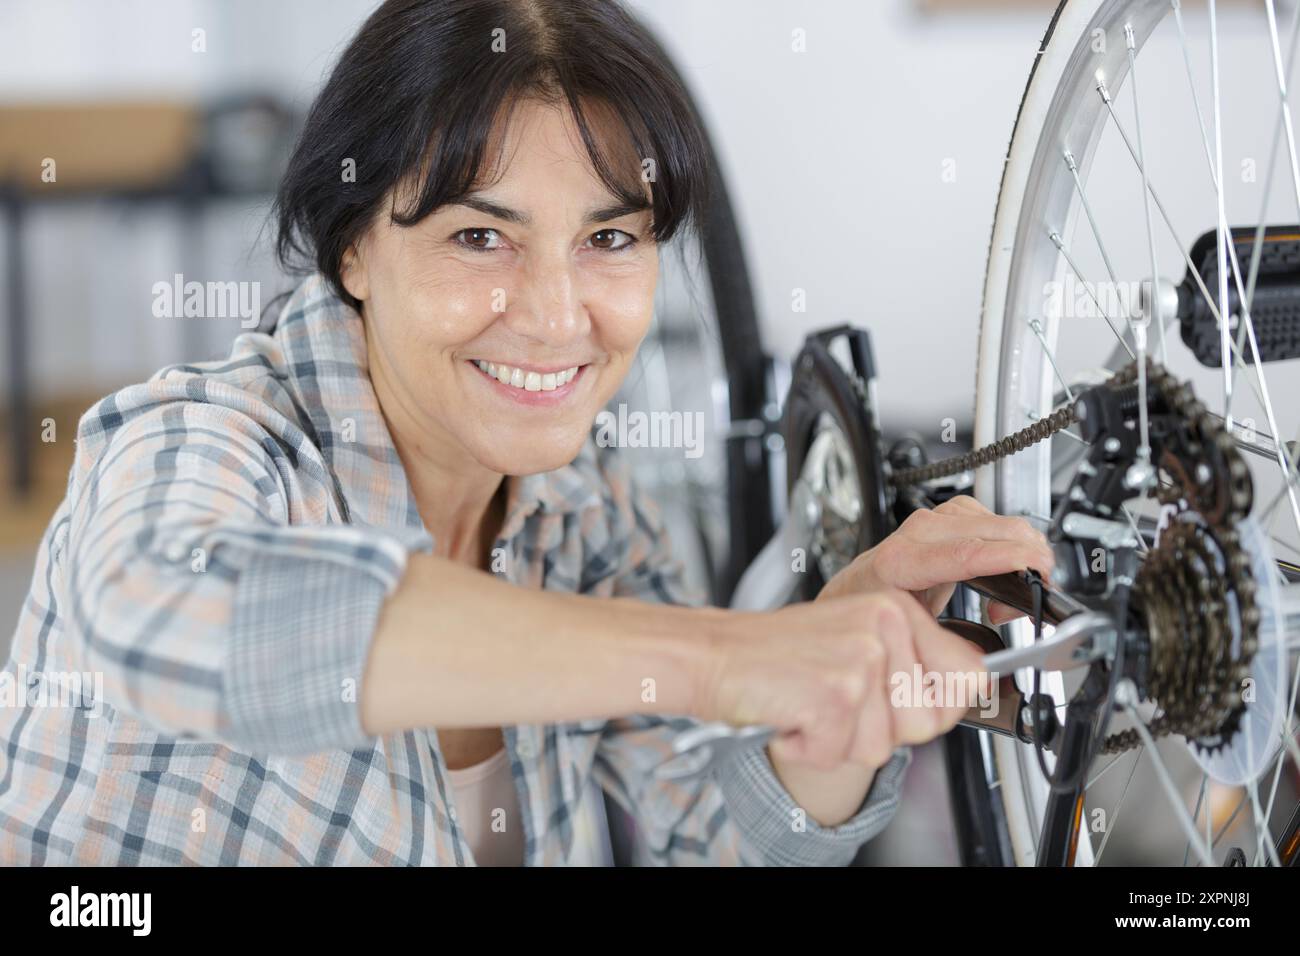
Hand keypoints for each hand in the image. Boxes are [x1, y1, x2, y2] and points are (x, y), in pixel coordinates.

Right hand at [698, 589, 985, 771]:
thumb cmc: (776, 655)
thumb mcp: (856, 642)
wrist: (711, 655)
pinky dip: (810, 748)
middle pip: (929, 721)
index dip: (940, 706)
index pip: (970, 675)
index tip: (901, 704)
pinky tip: (792, 714)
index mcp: (895, 606)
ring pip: (884, 745)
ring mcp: (861, 655)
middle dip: (880, 730)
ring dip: (840, 741)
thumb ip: (911, 666)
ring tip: (810, 703)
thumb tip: (972, 687)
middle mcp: (884, 623)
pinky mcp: (834, 690)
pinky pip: (840, 754)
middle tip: (838, 702)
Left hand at [818, 495, 1054, 622]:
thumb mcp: (911, 633)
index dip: (1008, 557)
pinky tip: (1006, 560)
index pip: (964, 553)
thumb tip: (981, 659)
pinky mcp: (945, 516)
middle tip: (1037, 588)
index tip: (1038, 567)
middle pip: (990, 529)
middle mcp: (916, 534)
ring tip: (1017, 583)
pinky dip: (1008, 538)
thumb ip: (945, 643)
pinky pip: (990, 517)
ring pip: (995, 519)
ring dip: (1021, 547)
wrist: (856, 590)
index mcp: (901, 562)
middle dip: (1029, 555)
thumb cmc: (878, 610)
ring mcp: (931, 520)